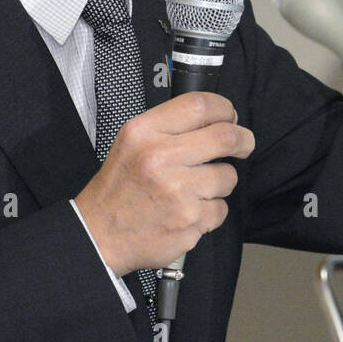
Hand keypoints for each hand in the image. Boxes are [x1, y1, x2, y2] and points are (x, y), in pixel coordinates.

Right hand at [74, 92, 252, 274]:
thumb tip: (219, 118)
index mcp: (144, 133)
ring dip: (219, 182)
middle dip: (243, 140)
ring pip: (227, 176)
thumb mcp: (131, 142)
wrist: (99, 236)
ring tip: (193, 189)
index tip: (230, 117)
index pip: (200, 105)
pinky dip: (210, 211)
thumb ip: (170, 126)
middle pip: (225, 137)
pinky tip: (186, 211)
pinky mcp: (189, 221)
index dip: (224, 108)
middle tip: (244, 144)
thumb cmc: (119, 188)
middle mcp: (160, 159)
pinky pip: (220, 209)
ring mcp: (177, 192)